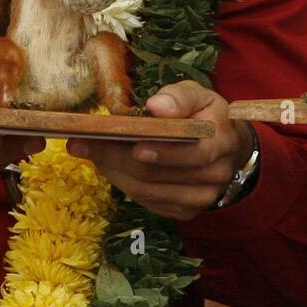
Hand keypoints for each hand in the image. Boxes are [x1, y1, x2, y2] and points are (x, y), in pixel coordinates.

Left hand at [66, 80, 253, 220]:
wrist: (225, 147)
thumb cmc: (205, 114)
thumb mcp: (198, 94)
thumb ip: (179, 97)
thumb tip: (157, 106)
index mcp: (223, 141)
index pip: (190, 153)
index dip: (159, 150)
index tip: (125, 140)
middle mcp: (216, 175)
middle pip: (157, 174)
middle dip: (115, 157)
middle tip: (81, 143)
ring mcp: (201, 198)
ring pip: (147, 191)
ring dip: (113, 171)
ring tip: (88, 151)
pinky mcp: (185, 212)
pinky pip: (147, 202)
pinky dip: (123, 183)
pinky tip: (108, 165)